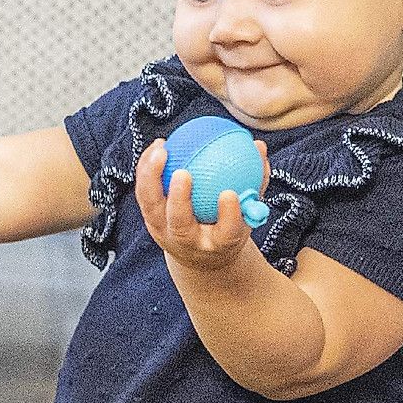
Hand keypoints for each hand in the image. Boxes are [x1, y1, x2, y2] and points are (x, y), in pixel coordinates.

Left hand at [134, 138, 268, 272]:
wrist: (199, 257)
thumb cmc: (229, 227)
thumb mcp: (248, 212)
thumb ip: (256, 181)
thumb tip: (258, 146)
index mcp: (218, 245)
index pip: (226, 233)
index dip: (229, 216)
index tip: (230, 194)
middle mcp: (188, 242)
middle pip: (180, 223)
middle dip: (179, 200)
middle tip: (183, 172)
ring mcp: (165, 232)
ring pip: (152, 206)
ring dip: (153, 177)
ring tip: (162, 148)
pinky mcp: (150, 220)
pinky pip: (144, 192)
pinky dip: (147, 169)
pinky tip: (157, 146)